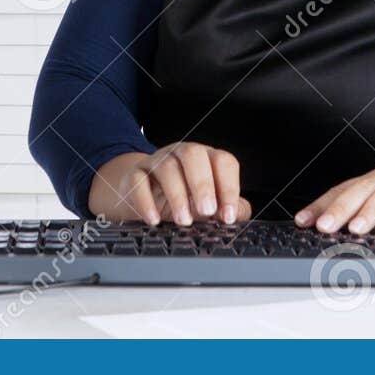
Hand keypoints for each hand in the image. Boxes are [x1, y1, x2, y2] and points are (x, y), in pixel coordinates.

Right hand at [88, 142, 251, 226]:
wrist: (143, 195)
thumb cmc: (183, 198)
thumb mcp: (208, 204)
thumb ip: (229, 208)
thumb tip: (239, 214)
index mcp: (206, 159)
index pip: (223, 161)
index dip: (229, 187)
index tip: (227, 216)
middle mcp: (182, 155)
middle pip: (193, 154)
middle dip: (202, 183)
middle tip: (206, 211)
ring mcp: (157, 161)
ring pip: (166, 166)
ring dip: (177, 195)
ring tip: (183, 220)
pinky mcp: (135, 174)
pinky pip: (138, 180)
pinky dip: (145, 200)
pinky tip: (154, 219)